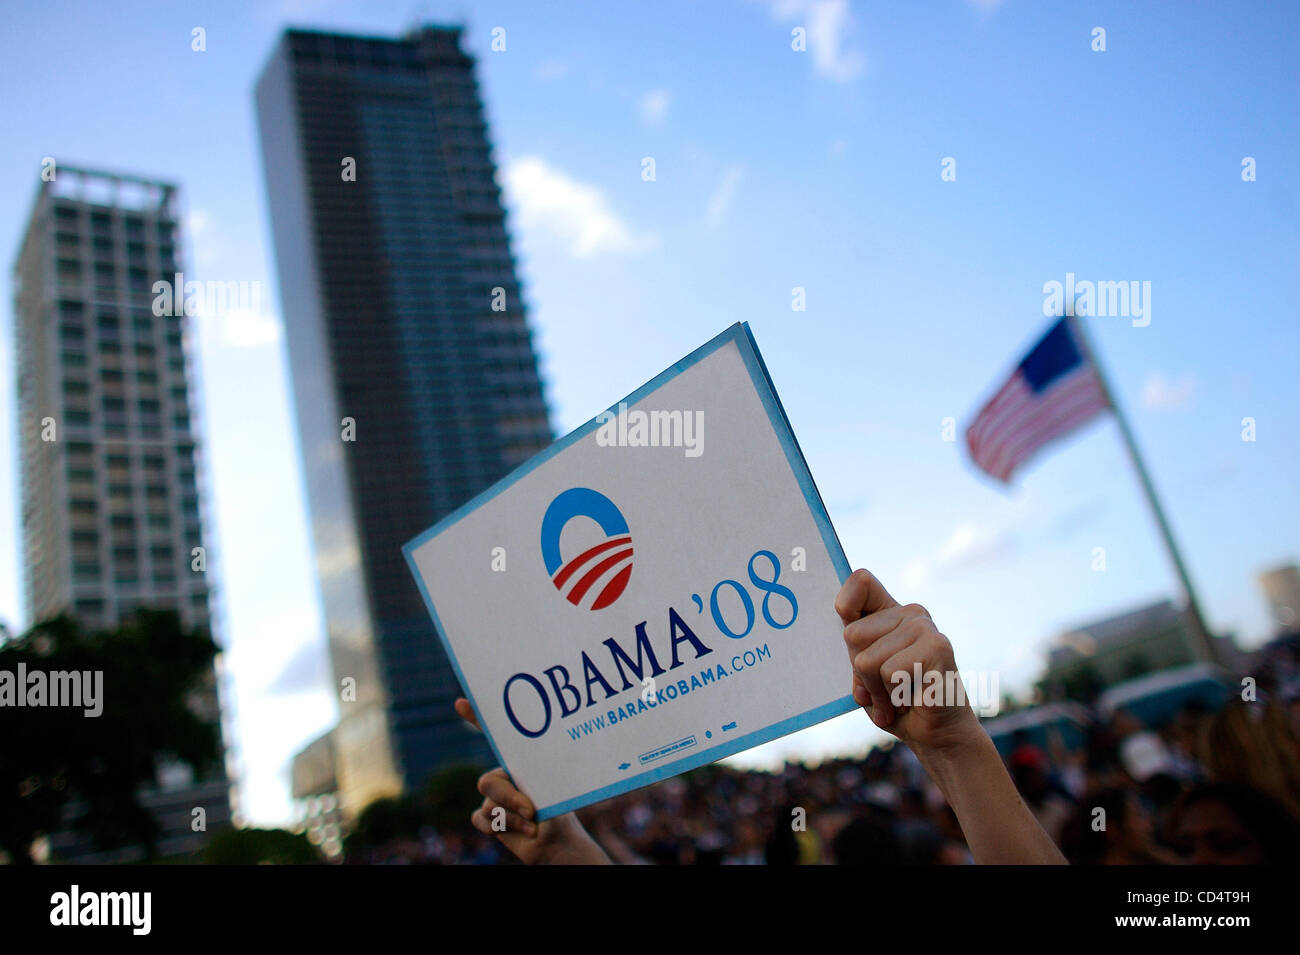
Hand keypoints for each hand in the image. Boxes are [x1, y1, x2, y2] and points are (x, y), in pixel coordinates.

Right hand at [454, 698, 610, 864]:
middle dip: (509, 797)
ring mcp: (493, 797)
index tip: (461, 702)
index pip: (494, 736)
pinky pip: (481, 819)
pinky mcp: (488, 818)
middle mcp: (503, 776)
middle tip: (532, 810)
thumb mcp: (551, 791)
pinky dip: (503, 828)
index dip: (476, 717)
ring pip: (488, 805)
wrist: (557, 841)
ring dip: (514, 818)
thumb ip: (531, 785)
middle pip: (487, 782)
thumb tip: (518, 792)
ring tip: (534, 823)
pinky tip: (523, 830)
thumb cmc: (559, 810)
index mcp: (518, 762)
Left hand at [835, 568, 981, 758]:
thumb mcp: (865, 671)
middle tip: (884, 687)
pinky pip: (888, 672)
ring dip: (876, 691)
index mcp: (891, 613)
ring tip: (897, 696)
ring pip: (866, 659)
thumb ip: (856, 647)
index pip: (860, 581)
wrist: (935, 735)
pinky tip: (910, 699)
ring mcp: (925, 627)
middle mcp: (910, 613)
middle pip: (852, 634)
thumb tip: (848, 630)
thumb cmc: (896, 702)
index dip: (846, 601)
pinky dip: (892, 696)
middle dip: (860, 672)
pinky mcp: (938, 647)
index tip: (848, 626)